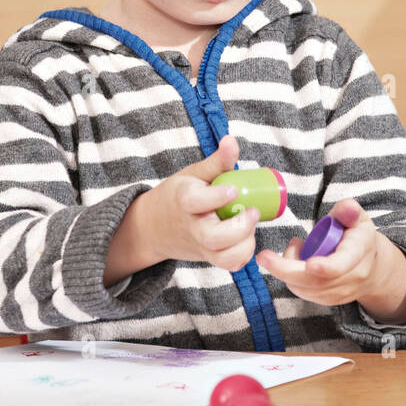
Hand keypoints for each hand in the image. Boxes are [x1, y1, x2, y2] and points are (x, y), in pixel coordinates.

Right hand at [134, 134, 258, 272]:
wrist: (153, 227)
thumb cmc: (177, 196)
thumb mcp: (193, 175)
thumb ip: (216, 161)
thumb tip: (232, 140)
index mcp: (184, 201)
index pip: (196, 201)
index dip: (216, 197)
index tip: (233, 190)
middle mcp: (192, 228)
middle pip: (213, 237)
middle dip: (238, 228)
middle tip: (252, 212)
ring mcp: (201, 246)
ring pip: (223, 257)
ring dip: (244, 244)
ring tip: (251, 225)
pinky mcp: (209, 258)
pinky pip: (228, 265)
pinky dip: (243, 255)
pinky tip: (247, 238)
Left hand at [256, 198, 405, 316]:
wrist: (371, 266)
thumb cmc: (357, 236)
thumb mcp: (356, 218)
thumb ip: (348, 211)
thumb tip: (347, 207)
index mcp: (360, 253)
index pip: (342, 265)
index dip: (326, 267)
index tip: (309, 264)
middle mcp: (353, 277)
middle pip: (317, 281)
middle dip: (287, 270)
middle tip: (264, 257)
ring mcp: (341, 292)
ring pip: (307, 289)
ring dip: (288, 270)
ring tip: (293, 247)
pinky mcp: (329, 300)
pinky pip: (305, 293)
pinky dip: (292, 279)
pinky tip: (293, 261)